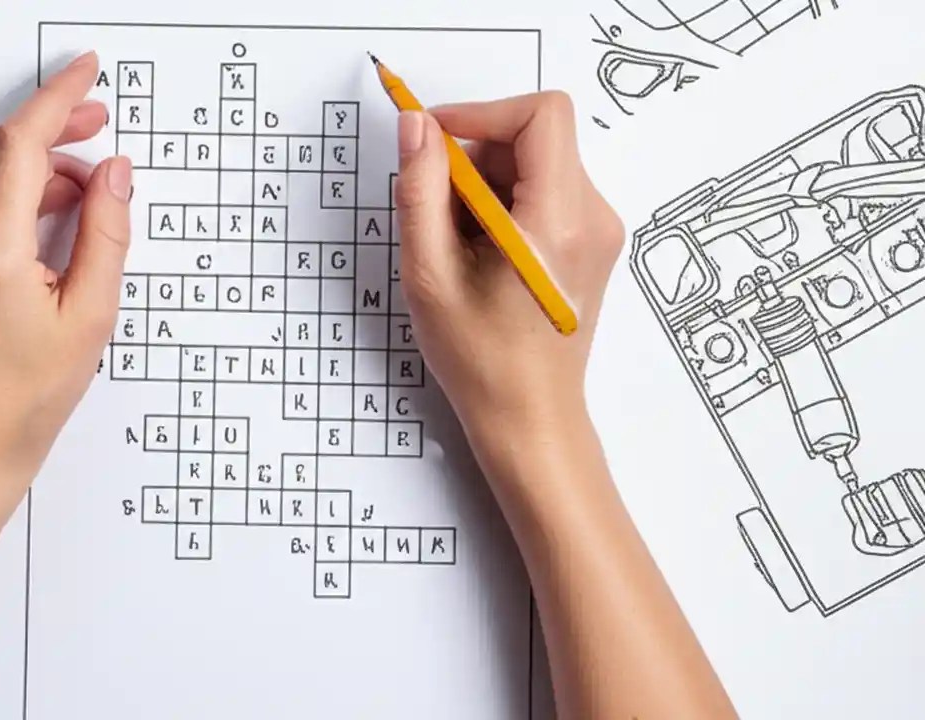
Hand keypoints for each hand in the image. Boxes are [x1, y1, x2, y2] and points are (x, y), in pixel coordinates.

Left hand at [0, 51, 130, 524]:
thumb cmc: (27, 400)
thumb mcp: (90, 317)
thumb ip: (106, 235)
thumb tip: (115, 176)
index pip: (22, 144)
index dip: (58, 99)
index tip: (87, 75)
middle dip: (49, 132)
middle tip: (97, 133)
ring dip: (24, 168)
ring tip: (77, 191)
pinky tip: (35, 227)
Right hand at [394, 92, 622, 439]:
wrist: (528, 416)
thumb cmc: (479, 359)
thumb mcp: (431, 273)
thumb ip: (421, 190)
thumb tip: (416, 127)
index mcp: (559, 222)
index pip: (541, 115)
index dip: (481, 113)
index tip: (435, 140)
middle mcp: (594, 217)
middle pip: (535, 139)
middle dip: (476, 159)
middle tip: (437, 212)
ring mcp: (599, 230)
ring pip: (537, 164)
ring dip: (486, 186)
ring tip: (458, 245)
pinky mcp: (592, 242)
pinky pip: (545, 192)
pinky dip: (505, 205)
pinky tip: (481, 254)